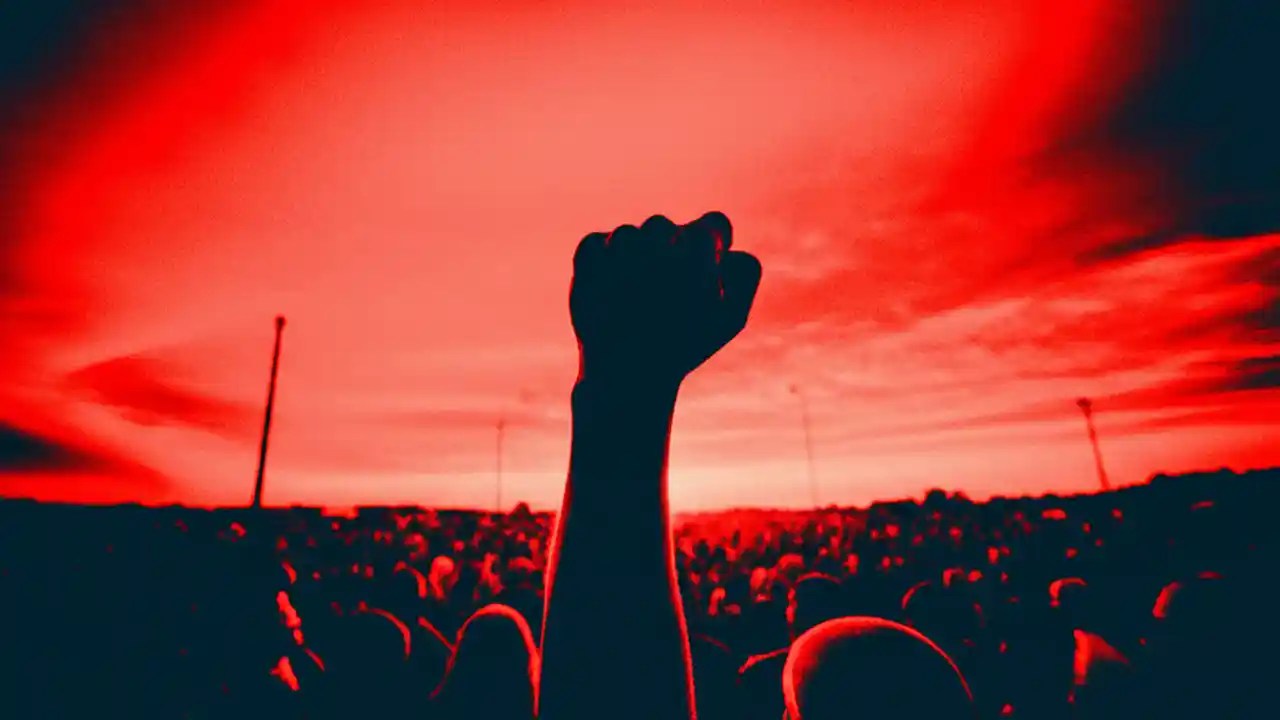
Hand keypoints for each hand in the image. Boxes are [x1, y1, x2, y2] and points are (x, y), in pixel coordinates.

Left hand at [570, 211, 761, 388]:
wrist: (624, 372)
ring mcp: (621, 242)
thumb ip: (745, 272)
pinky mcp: (588, 252)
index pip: (715, 223)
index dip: (714, 245)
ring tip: (635, 301)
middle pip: (671, 230)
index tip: (705, 266)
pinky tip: (610, 293)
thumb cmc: (684, 347)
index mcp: (699, 244)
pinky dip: (603, 263)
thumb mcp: (733, 316)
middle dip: (671, 257)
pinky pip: (598, 243)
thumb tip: (728, 250)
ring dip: (635, 261)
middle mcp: (658, 233)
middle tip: (665, 296)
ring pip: (633, 236)